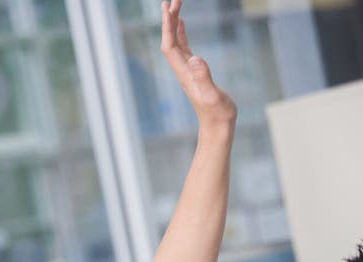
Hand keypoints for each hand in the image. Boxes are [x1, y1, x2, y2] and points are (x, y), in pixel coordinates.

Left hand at [161, 0, 235, 128]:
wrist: (217, 126)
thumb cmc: (217, 113)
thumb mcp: (212, 95)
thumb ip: (204, 77)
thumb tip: (195, 58)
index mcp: (185, 73)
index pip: (170, 45)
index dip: (168, 26)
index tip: (170, 7)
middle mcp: (183, 70)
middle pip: (170, 40)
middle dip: (169, 20)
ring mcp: (188, 70)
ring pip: (175, 42)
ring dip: (173, 23)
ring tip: (174, 5)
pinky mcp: (195, 71)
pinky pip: (184, 47)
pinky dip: (181, 33)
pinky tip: (182, 24)